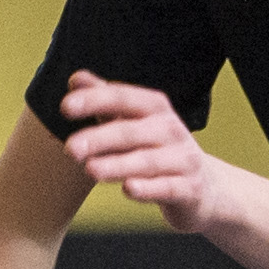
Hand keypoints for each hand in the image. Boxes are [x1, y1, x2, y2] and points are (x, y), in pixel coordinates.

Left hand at [57, 71, 220, 232]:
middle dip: (100, 138)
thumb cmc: (156, 148)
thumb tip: (75, 79)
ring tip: (90, 170)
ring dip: (118, 165)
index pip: (123, 98)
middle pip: (132, 132)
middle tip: (70, 148)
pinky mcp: (189, 189)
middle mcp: (171, 129)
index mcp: (155, 108)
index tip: (65, 107)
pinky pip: (168, 188)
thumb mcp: (133, 122)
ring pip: (147, 162)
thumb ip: (105, 101)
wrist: (202, 187)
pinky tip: (128, 189)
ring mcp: (183, 159)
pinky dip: (148, 189)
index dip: (95, 100)